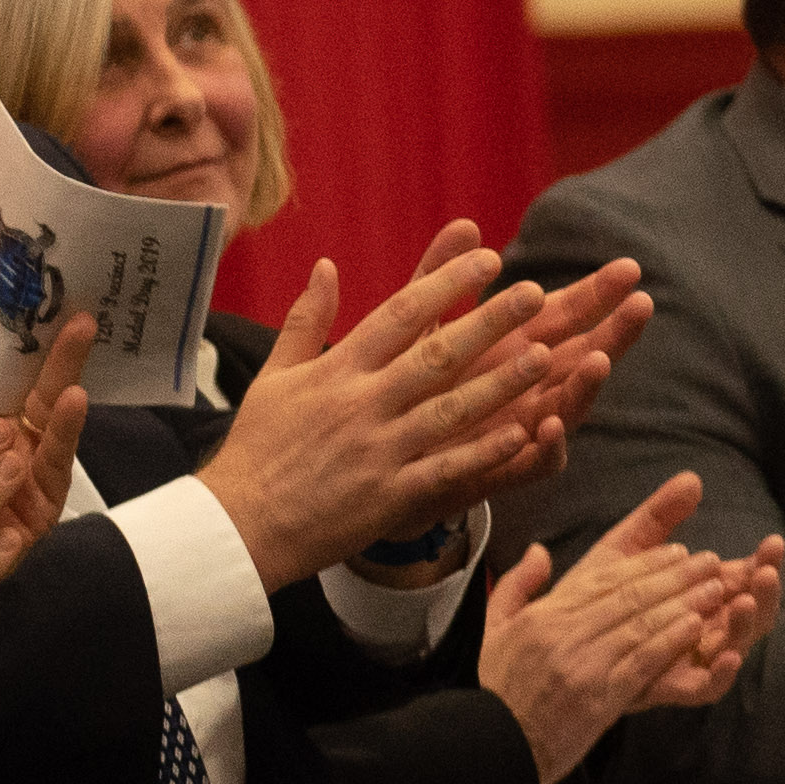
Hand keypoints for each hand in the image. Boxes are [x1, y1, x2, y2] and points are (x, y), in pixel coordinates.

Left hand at [0, 305, 101, 518]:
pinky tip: (73, 405)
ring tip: (76, 364)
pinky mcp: (41, 503)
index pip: (9, 363)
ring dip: (67, 391)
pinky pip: (56, 467)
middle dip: (60, 353)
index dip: (25, 332)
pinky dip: (65, 435)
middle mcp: (12, 432)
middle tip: (80, 318)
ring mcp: (30, 467)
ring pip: (54, 422)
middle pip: (40, 386)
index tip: (40, 296)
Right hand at [208, 225, 622, 588]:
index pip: (401, 313)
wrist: (238, 525)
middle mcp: (363, 403)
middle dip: (489, 321)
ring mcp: (380, 450)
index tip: (488, 258)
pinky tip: (523, 433)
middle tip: (535, 292)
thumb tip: (326, 264)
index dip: (448, 282)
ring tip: (546, 356)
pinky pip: (446, 469)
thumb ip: (307, 319)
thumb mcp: (274, 374)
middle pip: (437, 354)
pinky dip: (484, 451)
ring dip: (502, 382)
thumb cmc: (258, 448)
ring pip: (451, 409)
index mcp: (338, 370)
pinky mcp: (390, 495)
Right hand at [479, 472, 756, 783]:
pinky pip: (641, 662)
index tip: (677, 551)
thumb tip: (540, 550)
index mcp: (544, 615)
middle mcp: (563, 632)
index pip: (603, 579)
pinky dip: (670, 641)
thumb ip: (517, 586)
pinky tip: (695, 626)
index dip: (646, 563)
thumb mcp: (494, 631)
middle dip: (674, 576)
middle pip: (628, 595)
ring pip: (640, 623)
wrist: (492, 749)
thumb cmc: (497, 692)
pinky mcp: (598, 697)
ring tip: (714, 589)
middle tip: (708, 561)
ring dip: (682, 603)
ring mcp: (582, 664)